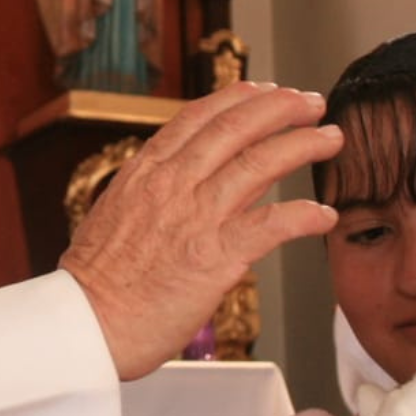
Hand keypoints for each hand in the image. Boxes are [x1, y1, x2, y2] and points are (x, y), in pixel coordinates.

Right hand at [61, 83, 340, 379]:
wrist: (85, 324)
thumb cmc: (98, 282)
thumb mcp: (117, 213)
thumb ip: (155, 192)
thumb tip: (188, 182)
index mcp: (146, 171)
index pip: (200, 117)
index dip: (239, 98)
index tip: (265, 90)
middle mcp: (172, 184)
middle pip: (236, 127)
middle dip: (281, 107)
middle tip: (310, 102)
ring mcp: (195, 217)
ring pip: (260, 163)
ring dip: (303, 146)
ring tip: (330, 139)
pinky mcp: (215, 257)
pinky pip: (271, 225)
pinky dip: (304, 215)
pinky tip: (325, 215)